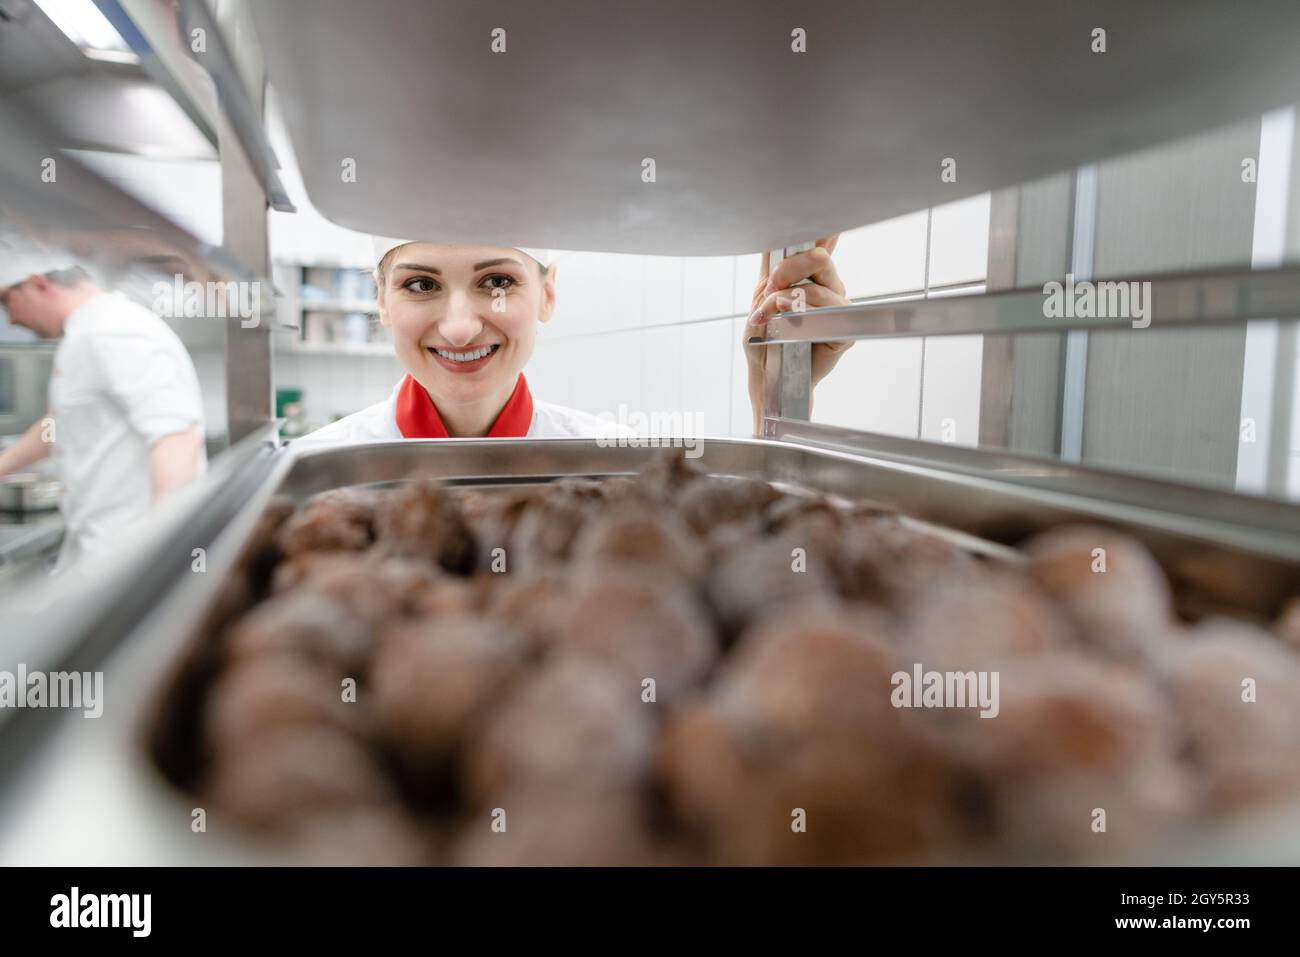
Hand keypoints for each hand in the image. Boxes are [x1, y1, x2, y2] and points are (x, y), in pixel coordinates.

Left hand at [742, 235, 853, 434]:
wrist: (768, 375)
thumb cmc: (766, 340)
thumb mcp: (760, 298)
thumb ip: (771, 270)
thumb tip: (774, 243)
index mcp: (810, 275)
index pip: (821, 242)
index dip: (817, 232)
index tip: (791, 241)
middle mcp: (828, 287)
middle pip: (820, 257)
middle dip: (788, 270)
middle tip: (771, 288)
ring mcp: (838, 308)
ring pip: (818, 288)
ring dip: (786, 300)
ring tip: (769, 315)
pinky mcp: (844, 331)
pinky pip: (830, 313)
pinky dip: (804, 317)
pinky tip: (790, 325)